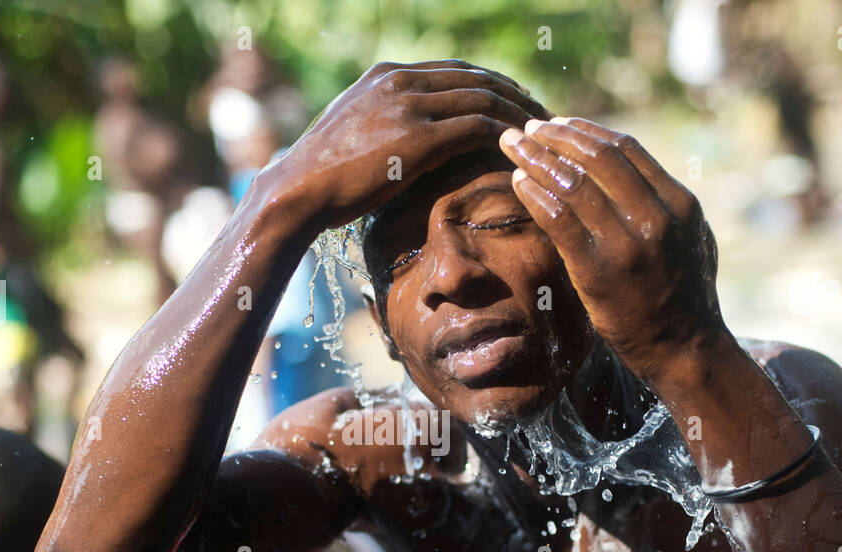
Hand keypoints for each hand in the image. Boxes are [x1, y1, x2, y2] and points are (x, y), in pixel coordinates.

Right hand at [272, 60, 549, 230]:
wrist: (297, 190)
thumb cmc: (321, 178)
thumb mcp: (355, 136)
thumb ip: (386, 127)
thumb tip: (410, 147)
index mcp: (387, 75)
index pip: (455, 71)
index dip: (492, 85)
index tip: (516, 104)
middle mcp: (400, 80)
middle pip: (476, 77)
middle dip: (515, 95)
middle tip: (543, 119)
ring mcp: (409, 105)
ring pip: (483, 97)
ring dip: (518, 115)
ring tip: (543, 136)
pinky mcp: (417, 136)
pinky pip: (476, 126)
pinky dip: (504, 135)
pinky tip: (521, 150)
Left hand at [498, 117, 725, 386]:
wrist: (684, 349)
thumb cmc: (684, 297)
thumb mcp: (690, 240)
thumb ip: (663, 206)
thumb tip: (630, 174)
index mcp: (679, 203)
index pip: (625, 149)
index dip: (586, 132)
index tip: (560, 124)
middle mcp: (656, 217)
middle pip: (597, 157)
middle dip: (557, 136)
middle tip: (527, 127)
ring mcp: (627, 244)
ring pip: (573, 183)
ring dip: (537, 158)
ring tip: (511, 145)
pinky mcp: (597, 271)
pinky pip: (558, 220)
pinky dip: (535, 195)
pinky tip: (518, 182)